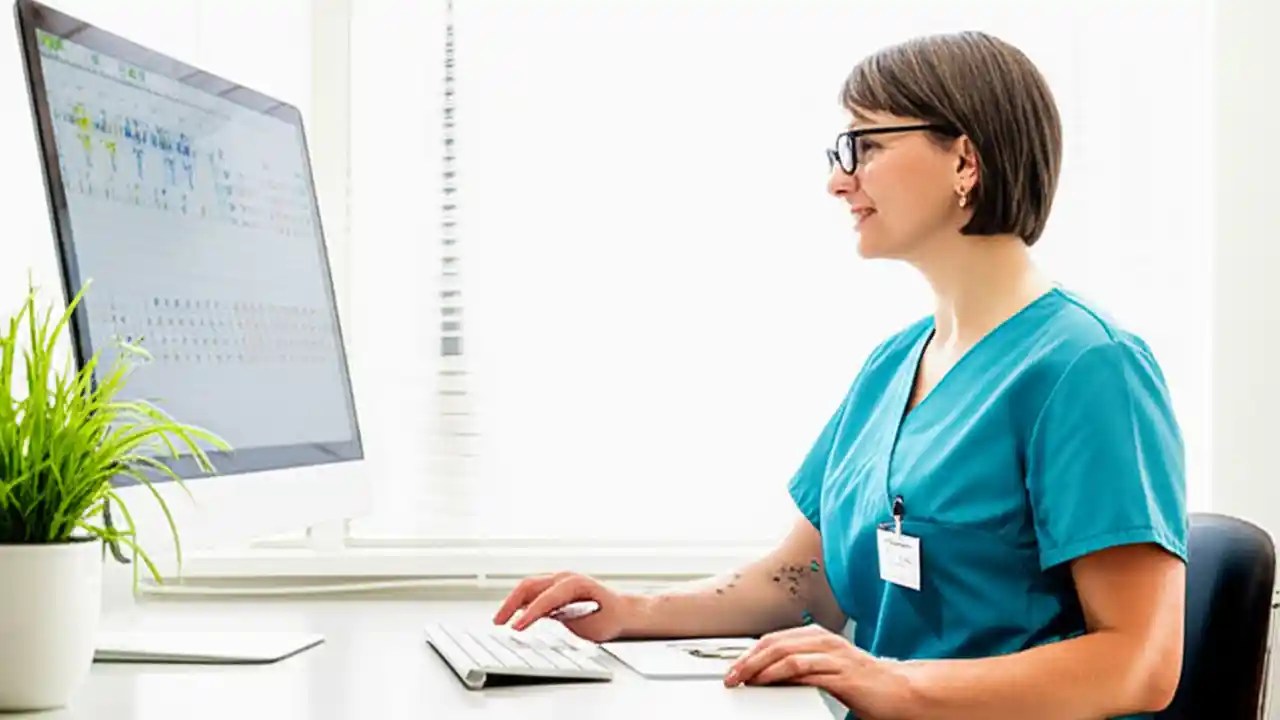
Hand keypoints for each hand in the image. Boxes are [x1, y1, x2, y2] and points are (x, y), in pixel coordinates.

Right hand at [492, 571, 639, 642]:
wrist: (625, 611)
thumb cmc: (612, 616)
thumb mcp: (589, 626)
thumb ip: (565, 625)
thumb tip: (544, 631)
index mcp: (574, 584)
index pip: (544, 599)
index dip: (528, 615)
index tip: (515, 628)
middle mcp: (565, 578)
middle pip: (529, 586)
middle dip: (511, 604)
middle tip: (498, 622)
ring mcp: (560, 581)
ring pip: (529, 587)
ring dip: (513, 602)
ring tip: (501, 620)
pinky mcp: (557, 588)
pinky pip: (535, 591)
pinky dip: (522, 602)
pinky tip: (515, 615)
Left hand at [723, 625, 911, 719]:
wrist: (899, 691)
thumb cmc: (863, 684)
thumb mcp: (825, 671)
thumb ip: (800, 669)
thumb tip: (767, 677)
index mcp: (818, 637)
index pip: (774, 639)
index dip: (750, 652)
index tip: (733, 667)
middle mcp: (824, 641)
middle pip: (775, 644)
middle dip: (748, 660)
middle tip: (731, 675)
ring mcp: (834, 655)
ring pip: (787, 654)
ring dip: (760, 668)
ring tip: (744, 680)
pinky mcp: (842, 673)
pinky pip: (805, 670)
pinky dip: (782, 676)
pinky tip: (769, 683)